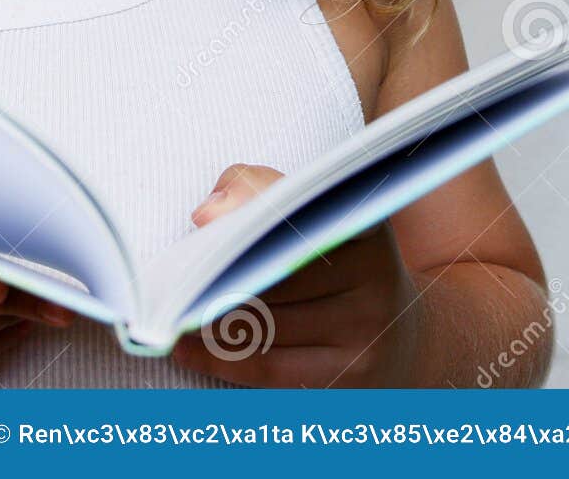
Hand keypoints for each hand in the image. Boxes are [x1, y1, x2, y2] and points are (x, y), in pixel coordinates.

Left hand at [176, 163, 424, 386]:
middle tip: (170, 277)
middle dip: (220, 275)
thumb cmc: (331, 262)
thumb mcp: (309, 213)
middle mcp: (374, 276)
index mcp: (364, 224)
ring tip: (167, 309)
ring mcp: (365, 332)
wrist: (401, 336)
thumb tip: (206, 215)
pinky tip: (182, 346)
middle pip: (280, 274)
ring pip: (269, 324)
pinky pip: (271, 369)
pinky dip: (219, 358)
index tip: (202, 221)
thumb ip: (255, 189)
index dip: (254, 213)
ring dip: (211, 318)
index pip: (305, 211)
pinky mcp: (350, 380)